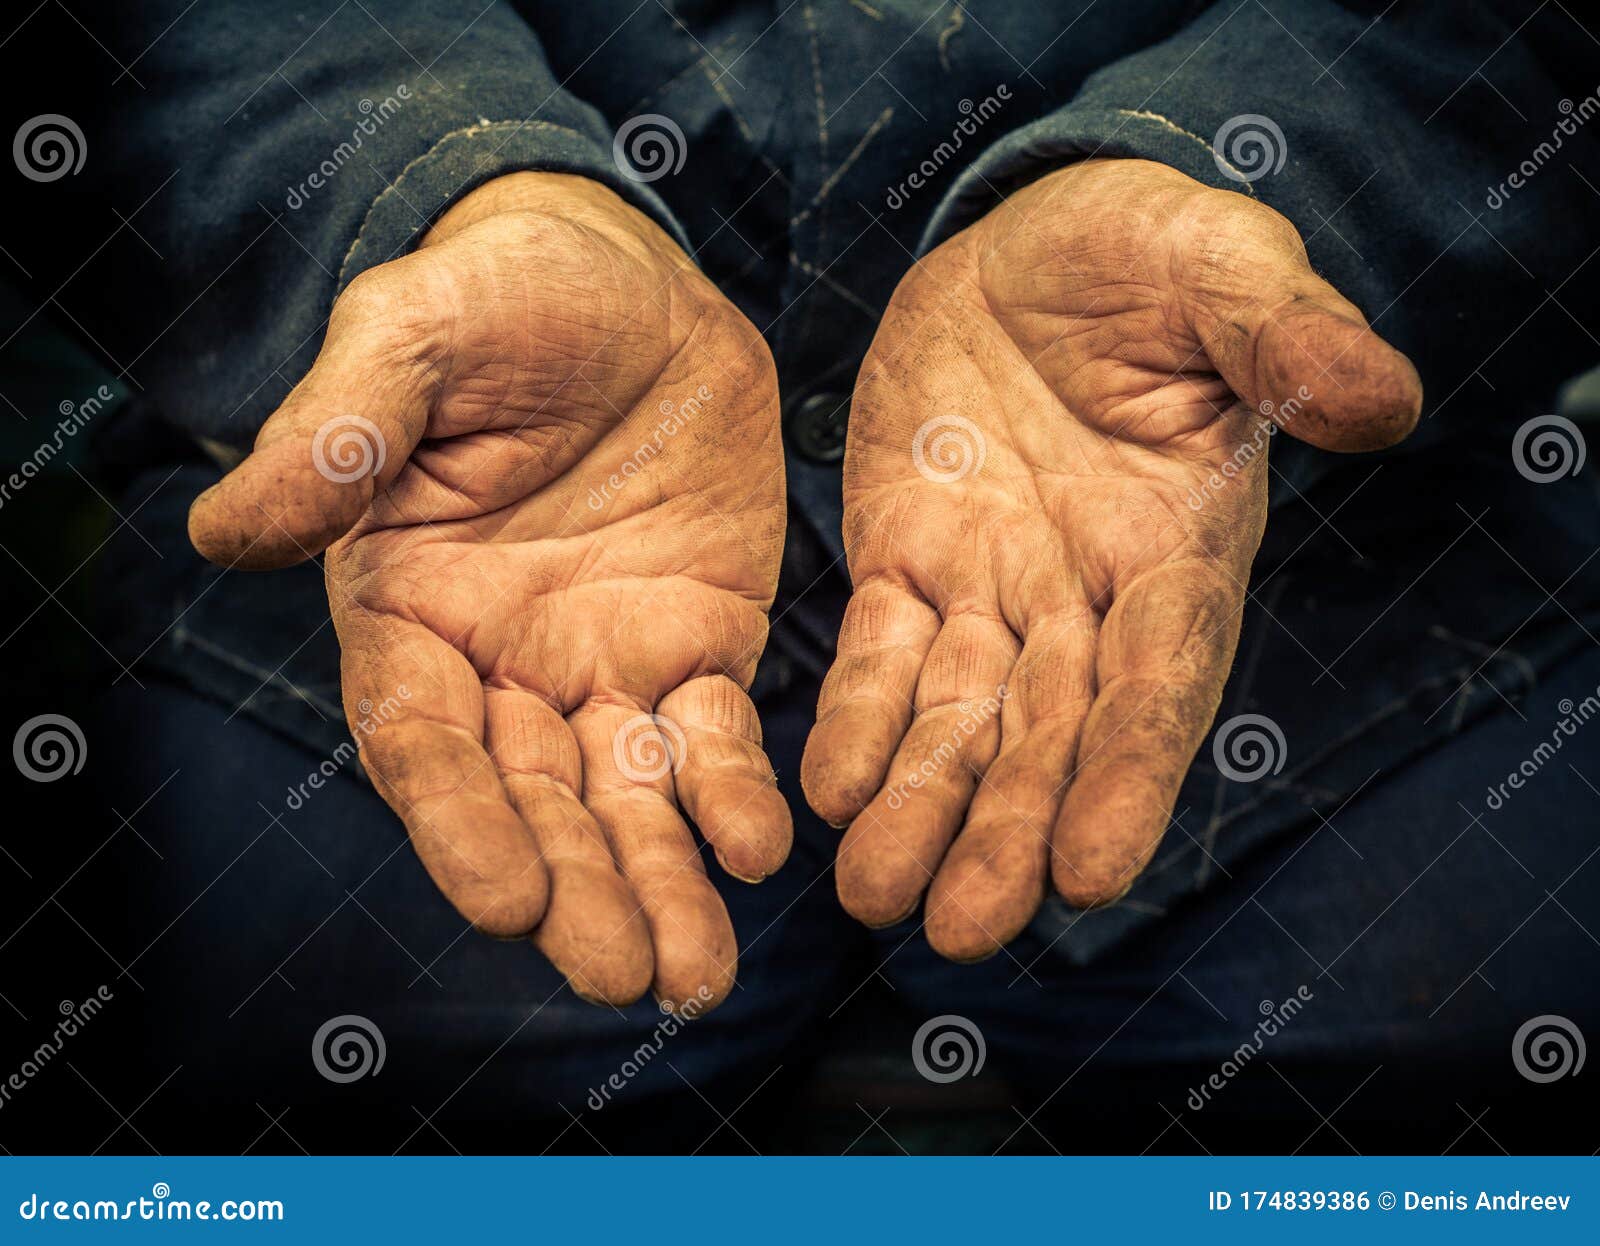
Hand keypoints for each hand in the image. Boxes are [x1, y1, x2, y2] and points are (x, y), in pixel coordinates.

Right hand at [189, 173, 789, 1009]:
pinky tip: (762, 849)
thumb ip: (334, 437)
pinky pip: (716, 735)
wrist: (626, 280)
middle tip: (628, 975)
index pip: (424, 744)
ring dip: (663, 882)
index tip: (509, 904)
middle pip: (534, 800)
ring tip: (700, 974)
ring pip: (627, 795)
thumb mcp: (411, 341)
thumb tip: (227, 531)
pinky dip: (735, 795)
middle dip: (579, 890)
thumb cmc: (498, 298)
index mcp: (408, 610)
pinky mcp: (697, 639)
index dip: (461, 826)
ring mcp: (602, 661)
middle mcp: (500, 661)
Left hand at [802, 158, 1420, 960]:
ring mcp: (991, 585)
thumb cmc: (1146, 252)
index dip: (1128, 777)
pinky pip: (877, 655)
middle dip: (1007, 831)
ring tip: (877, 898)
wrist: (1030, 242)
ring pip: (959, 719)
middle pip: (1051, 735)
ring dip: (921, 809)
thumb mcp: (1221, 267)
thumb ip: (1285, 335)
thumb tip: (1378, 401)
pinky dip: (855, 722)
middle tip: (961, 930)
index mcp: (1177, 545)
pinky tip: (824, 794)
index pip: (1159, 681)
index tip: (1092, 873)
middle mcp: (1085, 593)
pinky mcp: (905, 556)